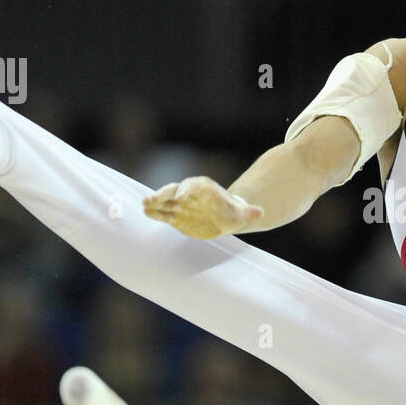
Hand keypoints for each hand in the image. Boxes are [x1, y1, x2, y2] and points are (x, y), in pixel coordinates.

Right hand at [143, 176, 264, 239]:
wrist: (224, 218)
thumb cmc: (232, 213)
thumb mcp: (242, 214)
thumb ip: (249, 212)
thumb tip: (261, 213)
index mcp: (204, 189)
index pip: (192, 186)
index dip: (186, 191)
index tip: (181, 199)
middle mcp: (189, 193)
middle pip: (174, 190)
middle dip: (163, 194)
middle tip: (152, 199)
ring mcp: (180, 204)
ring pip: (164, 200)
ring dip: (154, 202)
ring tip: (144, 205)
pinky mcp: (174, 215)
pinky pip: (163, 212)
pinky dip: (154, 212)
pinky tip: (146, 212)